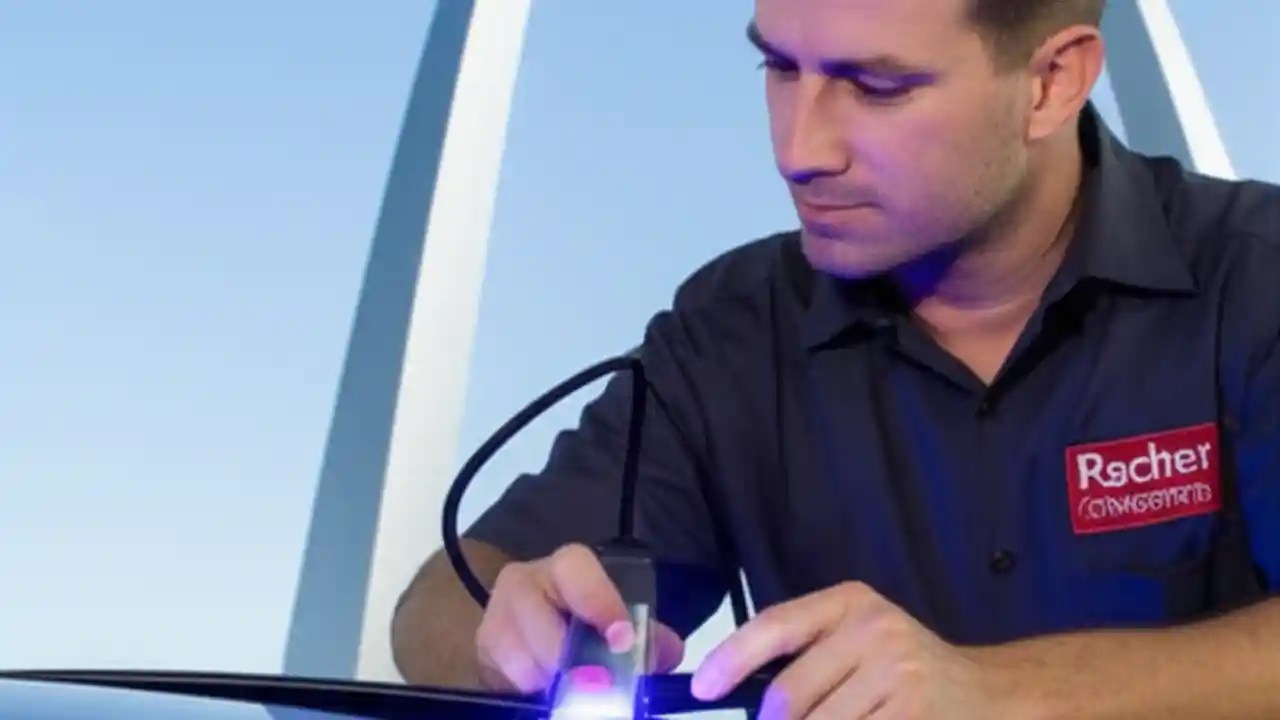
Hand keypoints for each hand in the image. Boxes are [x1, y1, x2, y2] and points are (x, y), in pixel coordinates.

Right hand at [474, 543, 684, 692]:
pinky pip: (499, 671)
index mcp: (565, 568)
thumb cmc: (590, 628)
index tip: (621, 640)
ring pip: (511, 644)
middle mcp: (523, 582)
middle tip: (594, 684)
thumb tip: (663, 650)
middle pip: (534, 611)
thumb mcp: (621, 629)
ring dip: (543, 675)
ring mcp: (496, 615)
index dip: (599, 601)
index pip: (575, 569)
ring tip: (567, 692)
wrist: (547, 642)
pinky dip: (526, 687)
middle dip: (566, 655)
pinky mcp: (482, 649)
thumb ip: (648, 637)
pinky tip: (543, 693)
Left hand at [690, 581, 1014, 718]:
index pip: (774, 626)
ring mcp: (898, 673)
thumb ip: (803, 656)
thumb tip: (730, 691)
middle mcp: (874, 629)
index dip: (730, 659)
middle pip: (788, 695)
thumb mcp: (856, 640)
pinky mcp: (913, 713)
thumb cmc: (905, 670)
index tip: (701, 690)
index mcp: (850, 602)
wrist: (988, 694)